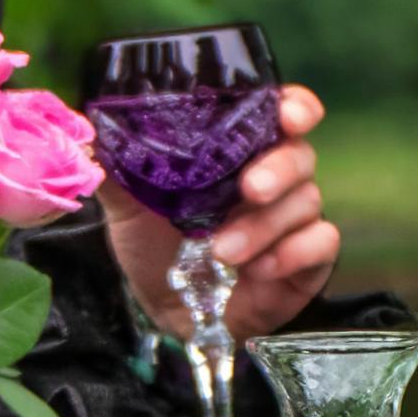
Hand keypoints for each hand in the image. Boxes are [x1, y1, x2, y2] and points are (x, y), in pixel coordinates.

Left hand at [99, 84, 336, 335]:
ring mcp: (295, 218)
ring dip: (264, 227)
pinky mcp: (308, 259)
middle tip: (249, 189)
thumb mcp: (130, 208)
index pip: (282, 113)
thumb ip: (121, 172)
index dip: (295, 107)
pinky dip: (294, 254)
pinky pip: (322, 243)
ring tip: (223, 252)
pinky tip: (260, 270)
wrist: (168, 309)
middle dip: (278, 169)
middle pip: (300, 155)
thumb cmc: (157, 247)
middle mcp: (275, 178)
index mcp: (239, 152)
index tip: (288, 114)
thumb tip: (95, 137)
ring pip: (306, 202)